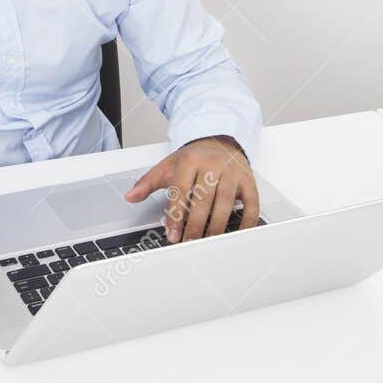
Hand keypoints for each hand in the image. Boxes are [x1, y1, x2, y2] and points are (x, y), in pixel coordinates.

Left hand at [125, 135, 259, 243]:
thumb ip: (148, 182)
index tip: (172, 234)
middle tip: (188, 242)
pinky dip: (246, 222)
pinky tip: (236, 234)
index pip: (181, 190)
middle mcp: (213, 165)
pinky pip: (251, 204)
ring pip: (226, 204)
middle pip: (203, 200)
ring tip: (207, 242)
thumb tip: (131, 196)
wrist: (218, 140)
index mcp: (190, 160)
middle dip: (195, 225)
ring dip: (216, 227)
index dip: (176, 215)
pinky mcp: (248, 181)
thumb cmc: (193, 157)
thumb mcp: (168, 165)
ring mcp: (232, 173)